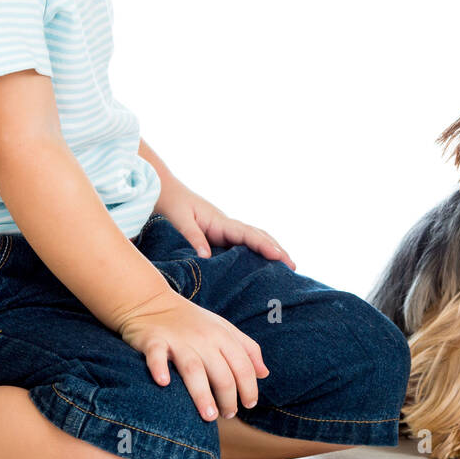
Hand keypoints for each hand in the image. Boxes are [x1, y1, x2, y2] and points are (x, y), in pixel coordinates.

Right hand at [117, 287, 268, 421]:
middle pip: (221, 372)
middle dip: (228, 398)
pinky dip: (160, 368)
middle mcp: (202, 338)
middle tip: (227, 415)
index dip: (249, 388)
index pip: (242, 365)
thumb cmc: (191, 321)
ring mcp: (178, 340)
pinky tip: (164, 383)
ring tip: (209, 415)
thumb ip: (246, 349)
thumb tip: (264, 373)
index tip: (249, 404)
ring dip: (202, 394)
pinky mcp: (153, 341)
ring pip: (194, 369)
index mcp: (222, 335)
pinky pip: (157, 356)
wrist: (151, 302)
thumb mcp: (223, 328)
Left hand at [153, 177, 295, 270]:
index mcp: (221, 222)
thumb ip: (194, 238)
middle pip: (259, 236)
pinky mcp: (220, 235)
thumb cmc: (172, 205)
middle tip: (293, 266)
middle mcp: (228, 225)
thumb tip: (206, 257)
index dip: (265, 245)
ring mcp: (226, 230)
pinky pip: (244, 244)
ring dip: (271, 250)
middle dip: (276, 249)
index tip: (278, 256)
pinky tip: (262, 263)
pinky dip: (258, 251)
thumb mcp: (180, 221)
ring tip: (286, 266)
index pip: (248, 234)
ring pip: (254, 239)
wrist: (166, 191)